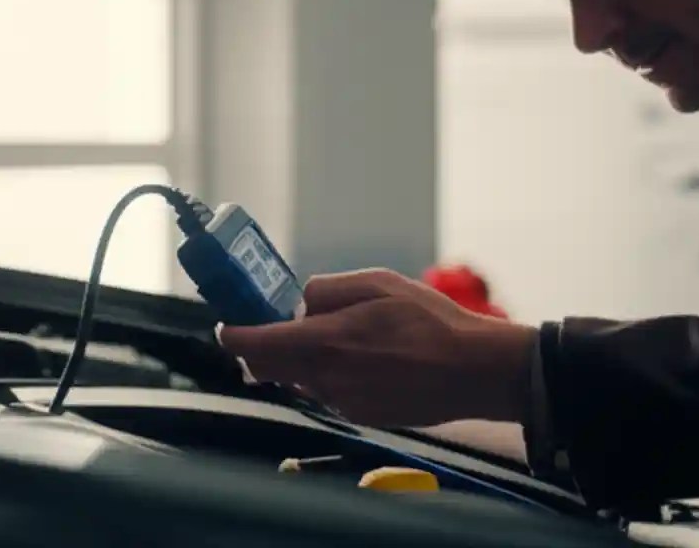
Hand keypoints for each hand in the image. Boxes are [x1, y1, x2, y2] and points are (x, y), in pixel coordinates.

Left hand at [218, 268, 537, 427]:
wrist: (472, 371)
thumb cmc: (431, 322)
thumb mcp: (378, 283)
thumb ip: (328, 290)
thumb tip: (300, 303)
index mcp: (326, 341)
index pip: (255, 343)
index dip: (232, 333)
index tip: (226, 324)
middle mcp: (325, 378)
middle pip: (265, 367)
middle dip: (258, 346)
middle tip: (270, 323)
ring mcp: (341, 402)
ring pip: (296, 380)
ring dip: (295, 360)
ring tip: (331, 336)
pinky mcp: (358, 415)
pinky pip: (325, 393)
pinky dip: (325, 374)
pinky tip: (359, 358)